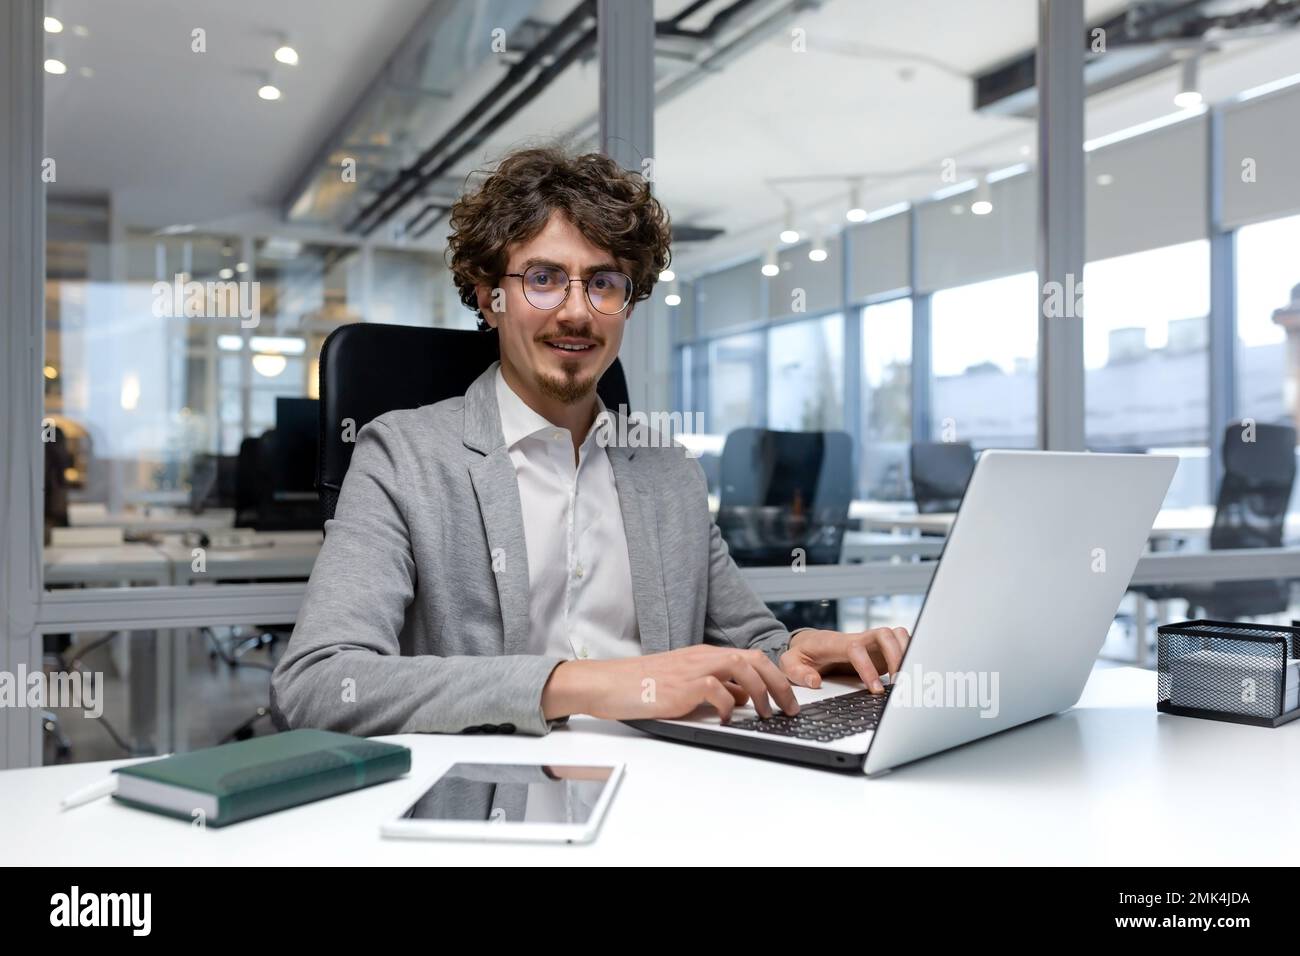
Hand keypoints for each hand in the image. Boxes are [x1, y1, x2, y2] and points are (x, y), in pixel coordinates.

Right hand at [542, 645, 800, 723]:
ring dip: (761, 693)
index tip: (791, 695)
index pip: (752, 657)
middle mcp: (703, 657)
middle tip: (791, 707)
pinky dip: (728, 705)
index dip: (777, 675)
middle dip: (779, 684)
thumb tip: (742, 697)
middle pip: (754, 660)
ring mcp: (692, 669)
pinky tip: (726, 718)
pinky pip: (716, 689)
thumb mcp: (684, 682)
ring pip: (742, 669)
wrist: (607, 682)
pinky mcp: (681, 685)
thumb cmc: (641, 684)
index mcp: (705, 654)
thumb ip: (714, 685)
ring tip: (766, 714)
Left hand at [777, 627, 910, 693]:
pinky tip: (908, 672)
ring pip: (895, 634)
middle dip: (895, 655)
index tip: (875, 689)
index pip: (856, 649)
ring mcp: (869, 642)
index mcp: (836, 643)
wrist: (809, 644)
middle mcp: (857, 638)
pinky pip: (899, 642)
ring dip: (906, 652)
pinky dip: (908, 652)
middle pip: (883, 634)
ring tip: (907, 677)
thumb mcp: (790, 663)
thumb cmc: (801, 654)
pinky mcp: (878, 650)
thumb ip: (798, 673)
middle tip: (899, 681)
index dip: (868, 667)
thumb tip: (815, 682)